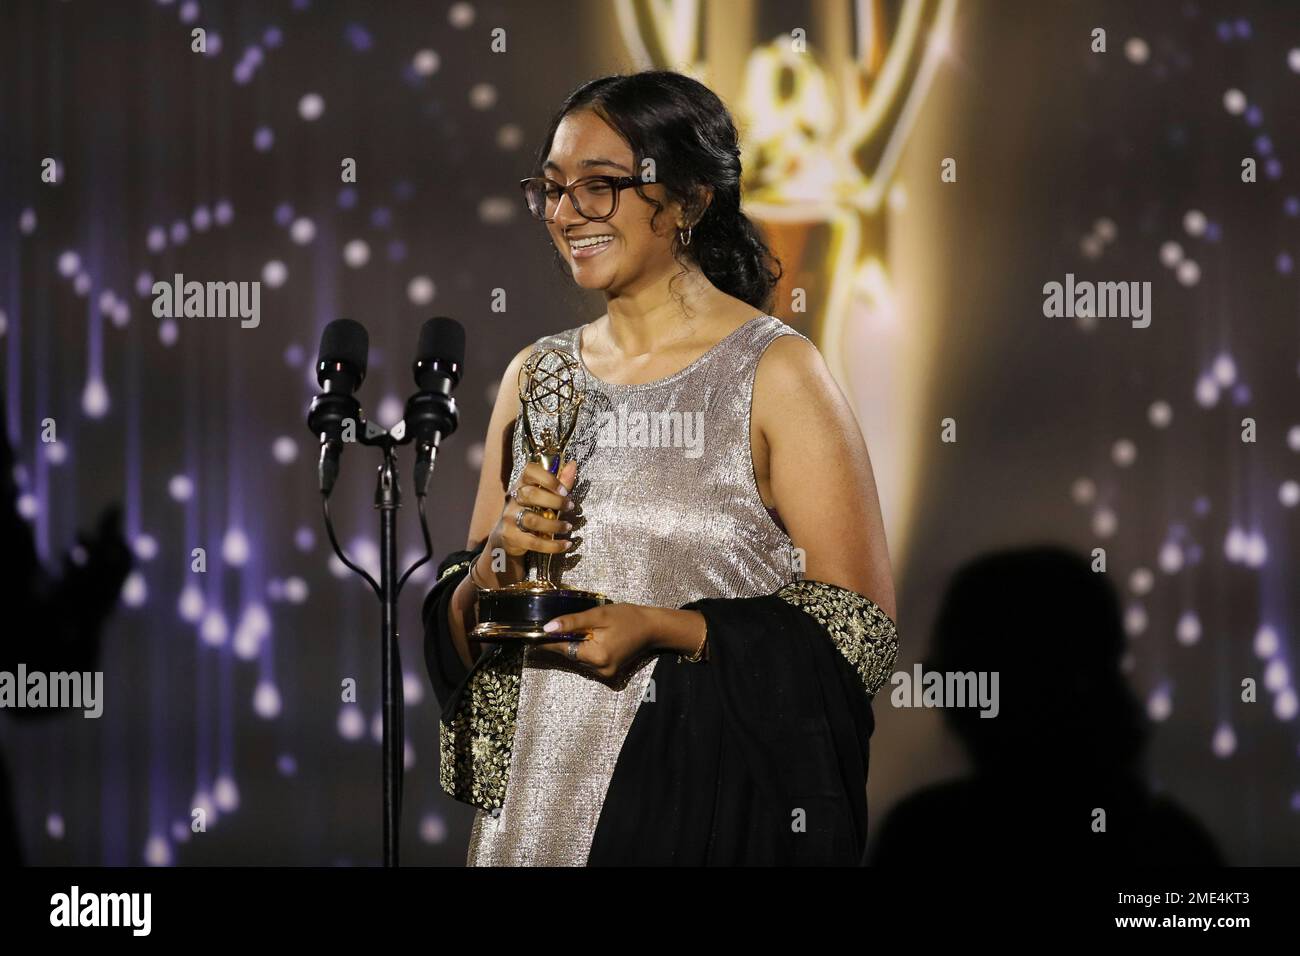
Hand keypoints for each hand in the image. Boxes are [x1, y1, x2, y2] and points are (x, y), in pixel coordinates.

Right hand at [487, 459, 577, 563]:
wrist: (506, 536)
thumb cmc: (530, 510)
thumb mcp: (542, 495)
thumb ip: (559, 481)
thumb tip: (573, 464)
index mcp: (521, 484)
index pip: (530, 471)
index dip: (548, 478)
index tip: (564, 490)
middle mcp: (513, 498)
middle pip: (531, 495)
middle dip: (555, 501)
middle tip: (570, 507)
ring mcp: (510, 518)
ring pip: (532, 520)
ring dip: (555, 525)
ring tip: (568, 527)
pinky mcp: (511, 537)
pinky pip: (534, 542)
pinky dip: (553, 545)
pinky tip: (565, 544)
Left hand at [535, 603, 661, 680]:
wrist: (652, 627)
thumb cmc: (628, 617)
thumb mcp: (598, 615)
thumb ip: (572, 623)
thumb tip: (547, 628)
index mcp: (596, 656)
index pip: (562, 649)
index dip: (546, 641)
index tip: (530, 636)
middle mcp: (599, 670)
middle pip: (570, 654)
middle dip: (562, 641)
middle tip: (550, 627)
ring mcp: (604, 673)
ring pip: (578, 658)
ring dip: (574, 645)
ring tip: (577, 630)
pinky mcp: (608, 672)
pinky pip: (588, 661)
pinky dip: (584, 650)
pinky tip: (589, 638)